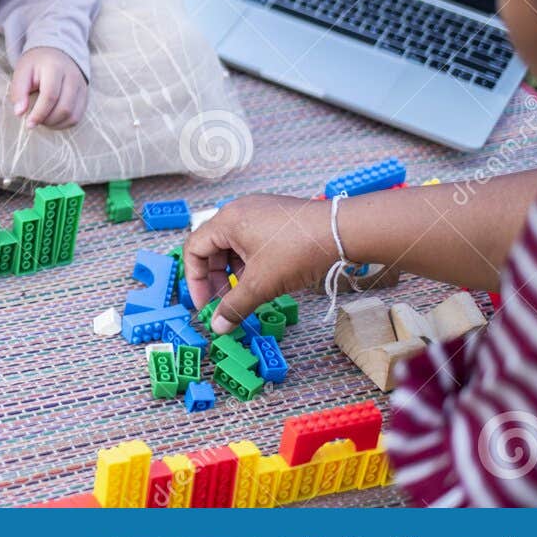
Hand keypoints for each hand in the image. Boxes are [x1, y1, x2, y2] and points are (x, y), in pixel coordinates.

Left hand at [9, 46, 87, 129]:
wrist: (56, 53)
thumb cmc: (36, 65)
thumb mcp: (22, 72)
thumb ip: (18, 91)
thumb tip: (19, 113)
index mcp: (55, 68)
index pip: (50, 96)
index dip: (39, 113)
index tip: (28, 124)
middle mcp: (72, 77)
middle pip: (64, 108)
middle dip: (47, 120)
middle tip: (34, 120)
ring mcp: (82, 87)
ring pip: (72, 116)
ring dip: (55, 124)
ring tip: (42, 119)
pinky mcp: (85, 96)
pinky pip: (77, 117)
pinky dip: (63, 124)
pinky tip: (52, 120)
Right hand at [183, 194, 335, 332]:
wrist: (343, 231)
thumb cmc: (299, 250)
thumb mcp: (262, 284)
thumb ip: (235, 306)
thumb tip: (218, 326)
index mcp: (227, 220)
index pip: (194, 249)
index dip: (195, 280)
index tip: (206, 304)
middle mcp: (239, 210)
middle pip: (213, 247)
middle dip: (217, 278)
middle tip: (225, 302)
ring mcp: (259, 210)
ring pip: (234, 245)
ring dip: (235, 272)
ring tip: (249, 293)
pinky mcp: (277, 216)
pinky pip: (253, 239)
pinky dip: (252, 261)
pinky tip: (266, 278)